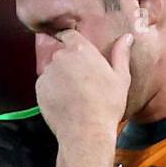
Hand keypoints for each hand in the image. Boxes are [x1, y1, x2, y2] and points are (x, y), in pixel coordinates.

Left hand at [35, 29, 131, 144]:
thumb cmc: (106, 105)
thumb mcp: (120, 78)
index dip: (72, 41)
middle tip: (82, 81)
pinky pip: (45, 85)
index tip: (77, 51)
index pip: (69, 34)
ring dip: (60, 78)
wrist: (86, 132)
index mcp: (80, 50)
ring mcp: (48, 73)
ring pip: (52, 70)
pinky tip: (65, 103)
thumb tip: (126, 37)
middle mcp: (60, 57)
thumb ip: (121, 54)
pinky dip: (52, 91)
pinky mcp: (39, 89)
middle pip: (61, 54)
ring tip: (74, 95)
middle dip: (69, 64)